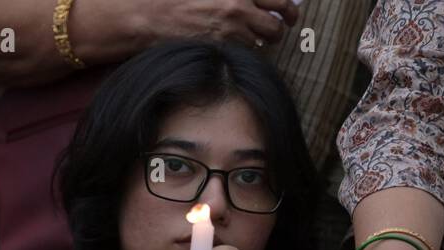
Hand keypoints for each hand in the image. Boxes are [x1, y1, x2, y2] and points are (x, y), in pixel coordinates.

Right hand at [142, 0, 297, 46]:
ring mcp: (232, 26)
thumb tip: (255, 2)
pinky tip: (238, 46)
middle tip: (282, 29)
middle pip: (279, 18)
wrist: (153, 16)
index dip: (288, 6)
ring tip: (255, 40)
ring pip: (265, 38)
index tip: (290, 12)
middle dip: (284, 25)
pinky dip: (247, 50)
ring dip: (264, 41)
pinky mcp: (223, 45)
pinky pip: (247, 51)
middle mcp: (238, 2)